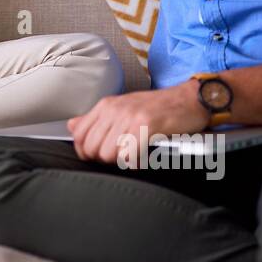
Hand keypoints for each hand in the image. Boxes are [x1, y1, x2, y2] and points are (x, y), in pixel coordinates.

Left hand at [65, 80, 208, 164]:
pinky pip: (129, 155)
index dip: (86, 151)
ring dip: (122, 161)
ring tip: (135, 155)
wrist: (189, 100)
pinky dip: (136, 162)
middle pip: (92, 148)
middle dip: (105, 159)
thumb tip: (72, 126)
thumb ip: (96, 119)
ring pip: (108, 154)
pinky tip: (144, 156)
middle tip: (122, 156)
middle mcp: (114, 109)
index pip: (78, 134)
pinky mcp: (147, 125)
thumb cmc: (158, 108)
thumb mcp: (123, 108)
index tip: (100, 156)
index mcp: (106, 105)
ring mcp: (130, 116)